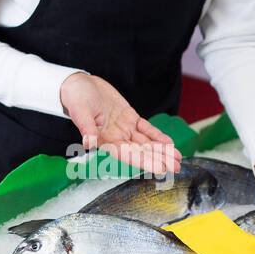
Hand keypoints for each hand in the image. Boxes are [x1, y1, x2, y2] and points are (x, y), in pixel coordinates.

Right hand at [60, 71, 179, 173]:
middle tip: (177, 167)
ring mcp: (124, 128)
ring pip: (146, 142)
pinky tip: (169, 143)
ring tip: (178, 158)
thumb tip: (88, 143)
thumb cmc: (76, 98)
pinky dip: (157, 136)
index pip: (127, 154)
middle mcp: (116, 138)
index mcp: (104, 140)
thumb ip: (86, 127)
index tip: (160, 168)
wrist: (79, 84)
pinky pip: (146, 129)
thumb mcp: (80, 110)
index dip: (144, 162)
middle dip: (159, 159)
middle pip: (141, 151)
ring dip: (162, 150)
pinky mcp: (129, 118)